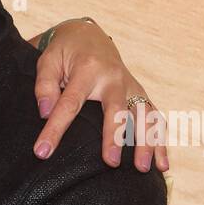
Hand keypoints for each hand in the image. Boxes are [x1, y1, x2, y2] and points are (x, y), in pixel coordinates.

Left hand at [33, 19, 167, 172]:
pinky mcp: (139, 93)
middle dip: (114, 136)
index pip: (69, 104)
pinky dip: (160, 139)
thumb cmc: (64, 52)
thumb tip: (45, 113)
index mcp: (87, 69)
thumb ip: (44, 87)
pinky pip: (153, 117)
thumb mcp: (47, 62)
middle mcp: (114, 78)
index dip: (55, 129)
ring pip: (144, 114)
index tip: (42, 152)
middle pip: (116, 109)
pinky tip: (161, 164)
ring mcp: (130, 86)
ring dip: (147, 142)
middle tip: (110, 163)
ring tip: (144, 169)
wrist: (88, 35)